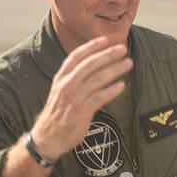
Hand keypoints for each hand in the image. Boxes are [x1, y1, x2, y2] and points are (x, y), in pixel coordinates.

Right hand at [29, 36, 132, 158]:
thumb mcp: (61, 90)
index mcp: (61, 77)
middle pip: (89, 64)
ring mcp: (73, 98)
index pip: (76, 56)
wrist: (48, 137)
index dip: (91, 46)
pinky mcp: (81, 111)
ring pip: (97, 79)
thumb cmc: (58, 112)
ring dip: (114, 69)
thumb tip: (94, 65)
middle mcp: (66, 85)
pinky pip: (99, 98)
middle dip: (107, 54)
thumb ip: (74, 78)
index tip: (106, 40)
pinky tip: (122, 85)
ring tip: (128, 63)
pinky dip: (111, 90)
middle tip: (123, 48)